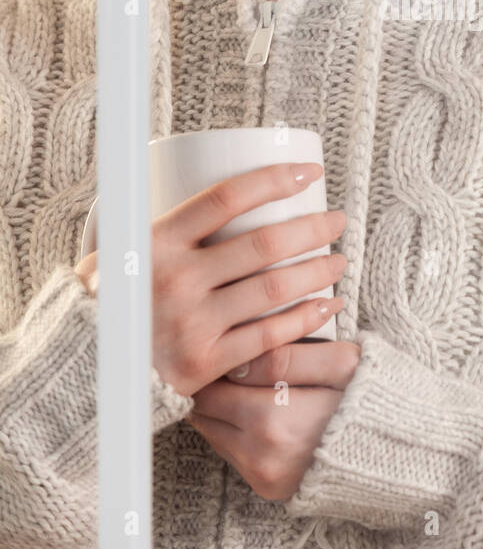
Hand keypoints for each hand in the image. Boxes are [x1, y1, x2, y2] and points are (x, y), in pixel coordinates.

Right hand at [74, 161, 348, 397]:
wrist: (78, 376)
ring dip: (317, 270)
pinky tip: (327, 305)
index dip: (274, 180)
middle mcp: (176, 279)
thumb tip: (197, 187)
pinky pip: (268, 335)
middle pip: (263, 243)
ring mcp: (192, 323)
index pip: (226, 198)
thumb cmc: (103, 306)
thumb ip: (158, 226)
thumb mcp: (116, 253)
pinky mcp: (205, 363)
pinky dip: (304, 317)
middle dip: (312, 228)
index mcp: (155, 242)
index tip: (309, 172)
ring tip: (338, 260)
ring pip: (273, 287)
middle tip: (338, 220)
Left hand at [188, 330, 361, 500]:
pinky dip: (238, 430)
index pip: (211, 384)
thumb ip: (286, 356)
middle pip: (205, 410)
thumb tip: (238, 358)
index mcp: (272, 419)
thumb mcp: (342, 363)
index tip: (228, 343)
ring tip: (252, 386)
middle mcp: (259, 454)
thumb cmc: (374, 401)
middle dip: (215, 384)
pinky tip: (264, 411)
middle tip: (236, 361)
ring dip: (224, 408)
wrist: (405, 456)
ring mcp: (262, 476)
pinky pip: (232, 453)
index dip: (216, 359)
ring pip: (214, 431)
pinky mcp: (268, 489)